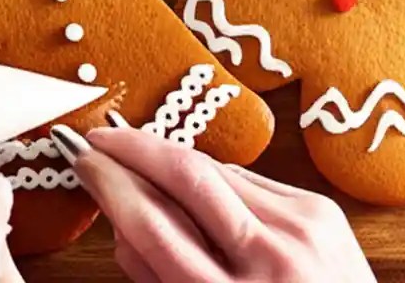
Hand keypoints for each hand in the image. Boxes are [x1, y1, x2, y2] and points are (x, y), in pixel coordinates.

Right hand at [50, 125, 374, 282]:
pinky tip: (201, 190)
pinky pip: (250, 180)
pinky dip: (217, 182)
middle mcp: (271, 261)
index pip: (155, 227)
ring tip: (139, 158)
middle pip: (188, 177)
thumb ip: (156, 272)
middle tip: (96, 135)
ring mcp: (302, 229)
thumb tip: (120, 211)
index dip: (110, 185)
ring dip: (173, 160)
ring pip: (218, 171)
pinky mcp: (322, 211)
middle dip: (134, 146)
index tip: (82, 161)